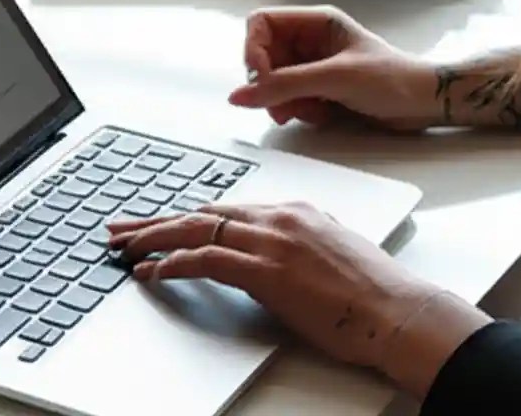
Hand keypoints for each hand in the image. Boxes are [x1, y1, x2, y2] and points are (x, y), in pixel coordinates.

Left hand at [109, 203, 437, 368]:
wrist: (398, 312)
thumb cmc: (373, 292)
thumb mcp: (333, 251)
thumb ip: (301, 241)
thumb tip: (279, 251)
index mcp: (293, 211)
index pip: (224, 208)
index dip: (185, 216)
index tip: (160, 223)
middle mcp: (278, 218)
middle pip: (201, 211)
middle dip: (155, 220)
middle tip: (122, 226)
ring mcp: (271, 242)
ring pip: (195, 230)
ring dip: (152, 239)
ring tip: (124, 247)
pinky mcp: (266, 270)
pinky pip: (206, 260)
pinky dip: (174, 263)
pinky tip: (152, 270)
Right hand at [228, 6, 436, 129]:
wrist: (426, 104)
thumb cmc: (393, 79)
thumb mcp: (336, 78)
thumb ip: (285, 85)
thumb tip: (239, 95)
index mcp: (315, 22)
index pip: (261, 23)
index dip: (253, 50)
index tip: (261, 78)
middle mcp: (309, 41)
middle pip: (263, 57)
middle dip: (269, 83)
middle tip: (284, 104)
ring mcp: (313, 66)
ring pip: (272, 82)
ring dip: (284, 101)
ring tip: (310, 111)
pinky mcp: (318, 89)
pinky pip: (288, 98)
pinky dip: (297, 110)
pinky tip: (322, 114)